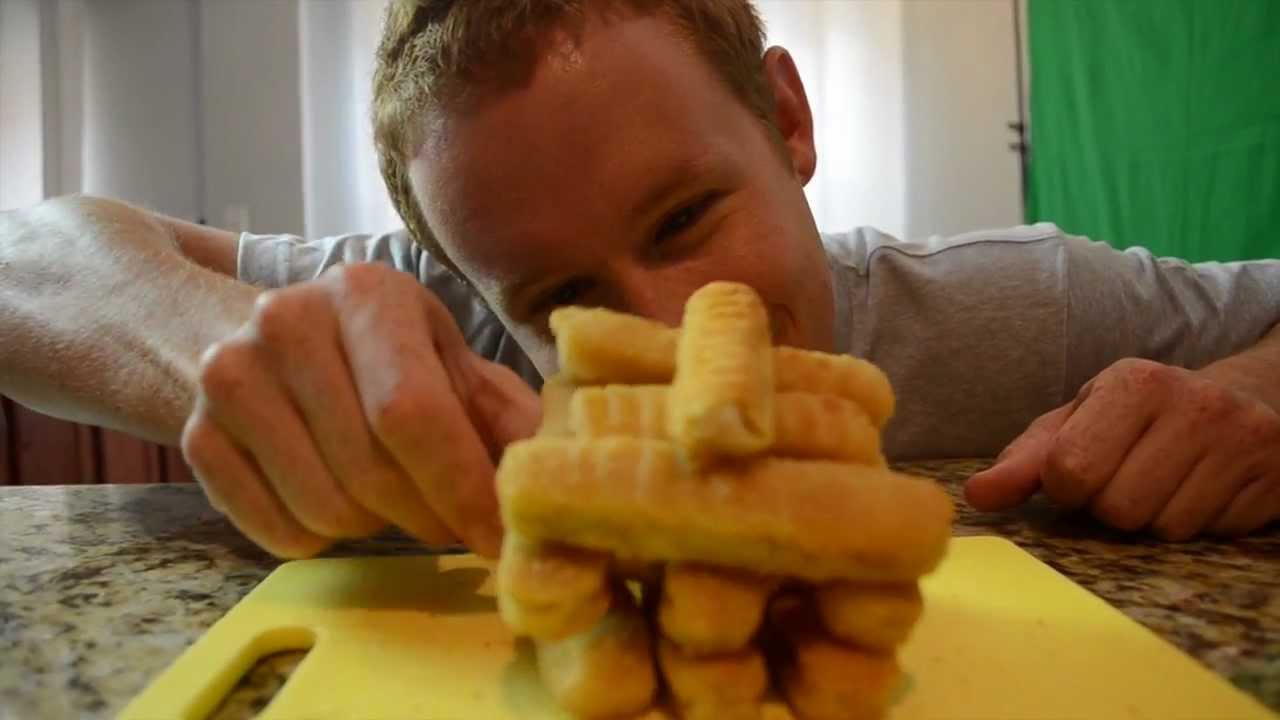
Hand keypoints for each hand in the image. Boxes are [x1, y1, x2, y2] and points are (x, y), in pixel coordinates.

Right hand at [182, 263, 539, 558]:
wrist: (251, 339)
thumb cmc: (374, 355)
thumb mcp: (445, 359)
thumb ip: (502, 410)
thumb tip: (558, 462)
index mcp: (366, 293)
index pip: (413, 411)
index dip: (461, 487)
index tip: (497, 536)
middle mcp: (287, 319)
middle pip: (371, 469)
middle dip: (428, 516)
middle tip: (450, 523)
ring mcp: (230, 376)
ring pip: (326, 509)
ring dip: (374, 527)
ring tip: (385, 494)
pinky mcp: (196, 437)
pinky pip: (278, 532)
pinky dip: (320, 539)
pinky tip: (332, 499)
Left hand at [965, 358, 1279, 539]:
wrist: (1251, 398)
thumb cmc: (1142, 417)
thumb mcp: (1080, 421)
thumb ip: (1026, 460)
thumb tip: (976, 496)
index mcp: (1133, 383)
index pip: (1070, 470)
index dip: (1065, 486)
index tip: (1080, 470)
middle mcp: (1195, 403)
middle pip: (1118, 507)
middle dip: (1110, 505)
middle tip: (1128, 476)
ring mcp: (1244, 440)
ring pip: (1164, 528)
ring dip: (1152, 518)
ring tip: (1165, 481)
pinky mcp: (1277, 477)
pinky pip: (1210, 535)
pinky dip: (1198, 524)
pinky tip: (1203, 489)